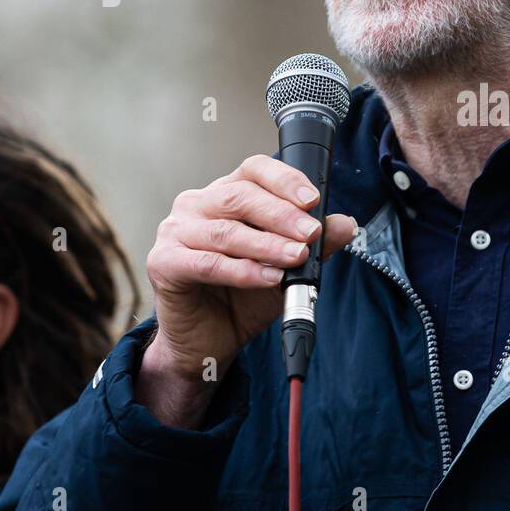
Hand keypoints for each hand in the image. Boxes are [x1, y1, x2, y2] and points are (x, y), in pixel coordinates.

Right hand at [139, 155, 356, 426]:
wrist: (211, 340)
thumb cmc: (243, 296)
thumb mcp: (289, 266)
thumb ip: (316, 244)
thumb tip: (346, 224)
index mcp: (226, 193)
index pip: (255, 170)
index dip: (284, 180)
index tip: (313, 200)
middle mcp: (197, 204)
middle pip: (240, 197)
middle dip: (282, 216)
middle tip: (311, 233)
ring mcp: (175, 231)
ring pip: (226, 232)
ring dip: (266, 245)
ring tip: (295, 257)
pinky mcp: (163, 262)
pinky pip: (207, 264)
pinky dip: (241, 271)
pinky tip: (268, 278)